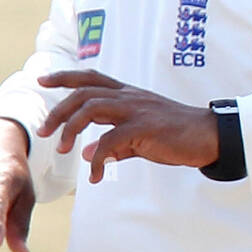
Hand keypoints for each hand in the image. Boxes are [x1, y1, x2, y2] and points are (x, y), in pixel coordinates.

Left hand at [35, 70, 218, 183]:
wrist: (209, 136)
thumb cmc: (177, 135)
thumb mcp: (143, 137)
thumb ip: (116, 145)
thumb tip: (90, 156)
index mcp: (128, 95)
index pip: (90, 78)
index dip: (64, 77)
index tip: (42, 79)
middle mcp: (130, 97)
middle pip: (83, 93)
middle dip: (58, 111)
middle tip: (43, 132)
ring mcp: (137, 110)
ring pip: (91, 108)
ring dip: (70, 128)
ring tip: (63, 150)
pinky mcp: (145, 128)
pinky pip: (110, 141)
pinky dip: (97, 159)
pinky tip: (95, 175)